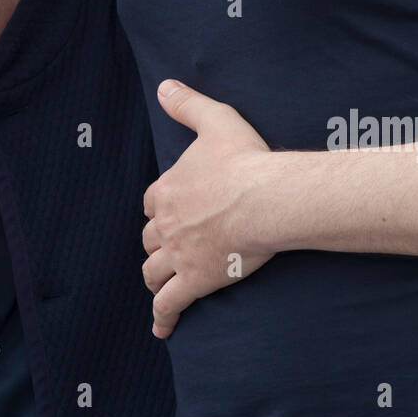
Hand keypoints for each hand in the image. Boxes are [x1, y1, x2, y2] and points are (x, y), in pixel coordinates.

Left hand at [142, 79, 275, 339]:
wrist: (266, 198)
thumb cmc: (245, 159)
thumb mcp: (215, 119)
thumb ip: (188, 104)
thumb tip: (163, 86)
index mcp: (168, 189)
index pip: (152, 203)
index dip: (159, 209)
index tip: (169, 213)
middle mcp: (167, 223)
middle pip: (151, 239)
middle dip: (157, 244)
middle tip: (169, 250)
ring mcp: (179, 254)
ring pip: (153, 272)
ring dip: (155, 278)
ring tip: (160, 285)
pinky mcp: (196, 280)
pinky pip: (170, 304)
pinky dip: (163, 318)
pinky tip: (161, 330)